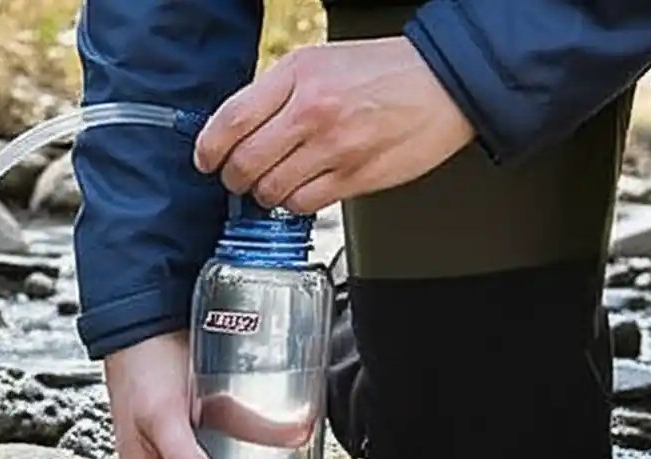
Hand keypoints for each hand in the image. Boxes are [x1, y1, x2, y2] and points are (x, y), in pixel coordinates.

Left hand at [193, 37, 475, 213]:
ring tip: (274, 182)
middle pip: (245, 163)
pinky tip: (302, 190)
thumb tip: (239, 129)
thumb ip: (277, 92)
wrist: (444, 83)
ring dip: (265, 193)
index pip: (230, 121)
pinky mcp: (355, 177)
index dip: (209, 148)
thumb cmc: (385, 71)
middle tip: (237, 177)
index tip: (206, 159)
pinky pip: (304, 204)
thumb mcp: (321, 62)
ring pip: (271, 190)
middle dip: (233, 177)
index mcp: (298, 75)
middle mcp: (312, 110)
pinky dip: (295, 202)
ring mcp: (334, 147)